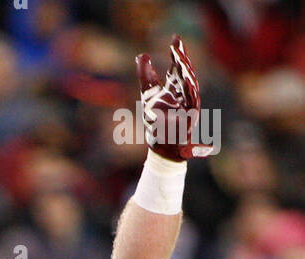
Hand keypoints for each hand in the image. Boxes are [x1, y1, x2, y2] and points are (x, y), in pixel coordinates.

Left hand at [136, 34, 213, 160]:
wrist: (162, 147)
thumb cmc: (157, 123)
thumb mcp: (148, 95)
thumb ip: (146, 76)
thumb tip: (141, 55)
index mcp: (176, 88)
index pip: (177, 67)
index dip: (177, 53)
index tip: (175, 38)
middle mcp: (184, 95)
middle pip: (184, 73)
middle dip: (181, 59)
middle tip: (176, 45)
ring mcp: (189, 106)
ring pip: (190, 85)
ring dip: (186, 72)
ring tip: (180, 59)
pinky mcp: (190, 118)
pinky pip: (191, 102)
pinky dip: (190, 90)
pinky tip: (187, 79)